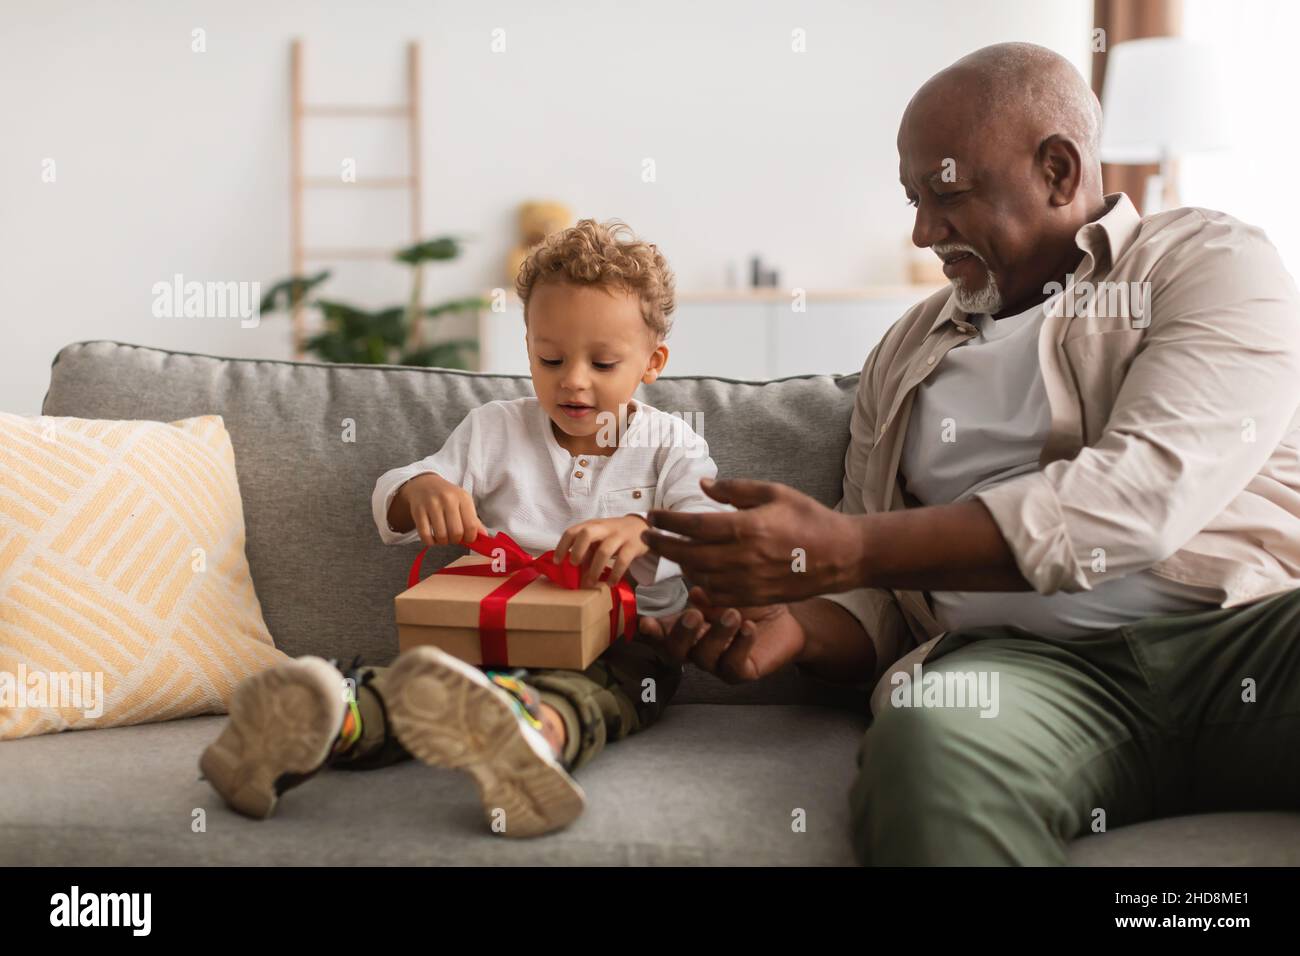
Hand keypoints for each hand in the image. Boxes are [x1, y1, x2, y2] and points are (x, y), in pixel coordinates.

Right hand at [397, 473, 484, 546]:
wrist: (424, 484)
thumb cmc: (447, 496)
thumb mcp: (463, 503)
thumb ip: (474, 520)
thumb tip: (484, 537)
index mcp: (462, 498)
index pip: (471, 525)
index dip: (471, 538)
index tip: (467, 539)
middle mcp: (447, 499)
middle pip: (456, 532)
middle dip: (456, 540)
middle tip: (454, 538)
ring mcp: (432, 505)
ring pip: (441, 536)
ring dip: (444, 542)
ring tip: (444, 537)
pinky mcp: (418, 511)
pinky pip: (425, 536)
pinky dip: (430, 542)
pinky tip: (433, 538)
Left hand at [556, 515, 649, 587]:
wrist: (641, 527)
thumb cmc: (614, 535)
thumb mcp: (598, 539)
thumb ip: (586, 552)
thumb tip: (573, 572)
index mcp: (592, 525)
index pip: (572, 531)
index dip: (562, 546)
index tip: (557, 562)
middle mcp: (604, 528)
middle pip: (586, 533)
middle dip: (578, 551)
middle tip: (574, 565)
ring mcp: (620, 536)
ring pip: (604, 550)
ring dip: (595, 569)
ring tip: (590, 583)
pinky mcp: (633, 546)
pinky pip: (623, 560)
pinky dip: (615, 574)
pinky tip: (610, 583)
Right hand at [638, 587, 806, 682]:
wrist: (786, 617)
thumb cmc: (747, 599)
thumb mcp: (723, 586)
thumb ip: (701, 581)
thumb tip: (685, 564)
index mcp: (684, 627)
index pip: (659, 632)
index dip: (649, 631)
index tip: (646, 621)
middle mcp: (695, 647)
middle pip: (674, 651)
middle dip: (680, 634)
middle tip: (693, 614)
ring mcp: (716, 662)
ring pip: (704, 657)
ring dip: (716, 635)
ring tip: (733, 615)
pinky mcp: (740, 671)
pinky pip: (733, 665)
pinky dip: (740, 645)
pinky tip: (749, 628)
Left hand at [640, 478, 862, 605]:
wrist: (841, 555)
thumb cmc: (809, 518)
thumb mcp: (775, 492)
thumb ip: (736, 489)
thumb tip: (703, 485)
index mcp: (747, 527)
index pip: (694, 526)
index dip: (668, 522)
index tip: (652, 516)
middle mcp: (744, 557)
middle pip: (689, 554)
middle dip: (663, 545)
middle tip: (646, 537)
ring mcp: (748, 580)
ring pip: (699, 577)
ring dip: (680, 565)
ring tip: (671, 552)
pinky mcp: (755, 596)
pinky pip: (717, 595)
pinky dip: (700, 586)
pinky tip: (694, 576)